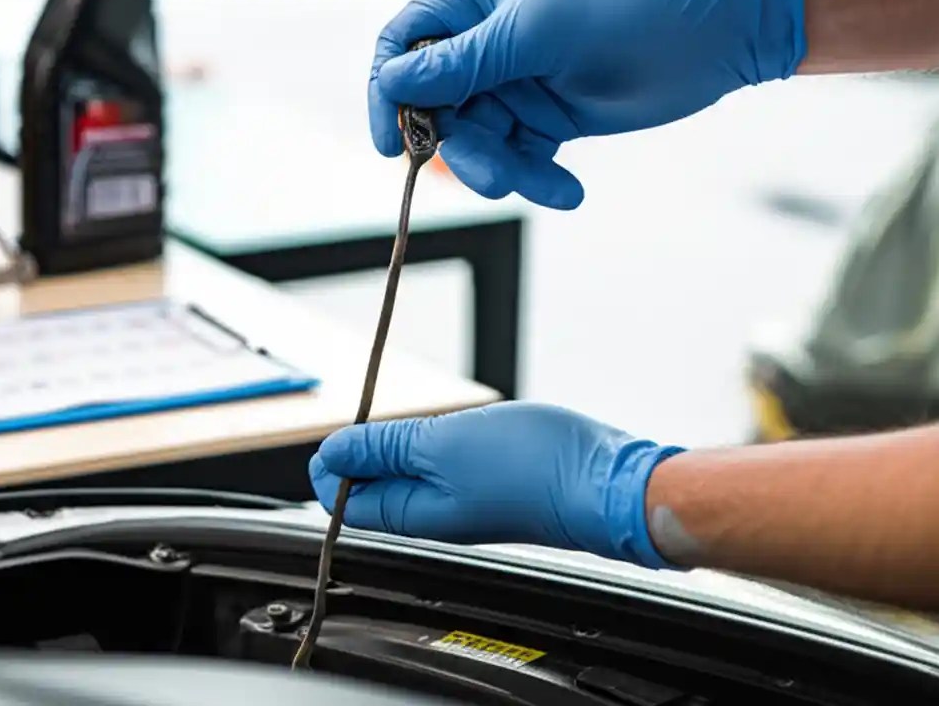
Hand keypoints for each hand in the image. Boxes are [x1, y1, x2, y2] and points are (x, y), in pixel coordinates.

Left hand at [309, 402, 685, 567]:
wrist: (607, 484)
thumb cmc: (531, 468)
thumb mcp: (440, 444)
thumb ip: (383, 449)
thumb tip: (331, 453)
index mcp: (410, 516)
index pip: (341, 499)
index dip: (333, 462)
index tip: (352, 429)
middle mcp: (431, 517)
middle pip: (370, 486)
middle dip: (366, 448)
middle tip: (395, 421)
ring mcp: (459, 502)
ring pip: (407, 473)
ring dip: (403, 442)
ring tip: (431, 423)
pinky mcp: (486, 487)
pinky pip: (441, 466)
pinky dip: (436, 443)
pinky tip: (458, 429)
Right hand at [370, 0, 806, 208]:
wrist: (726, 24)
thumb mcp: (537, 29)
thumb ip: (463, 61)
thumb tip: (396, 82)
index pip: (404, 44)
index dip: (391, 92)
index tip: (392, 141)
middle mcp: (488, 40)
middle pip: (437, 104)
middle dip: (459, 145)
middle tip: (490, 175)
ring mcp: (519, 79)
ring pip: (478, 139)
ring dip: (500, 168)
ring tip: (536, 183)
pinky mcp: (550, 115)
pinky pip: (521, 156)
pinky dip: (536, 179)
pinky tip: (565, 190)